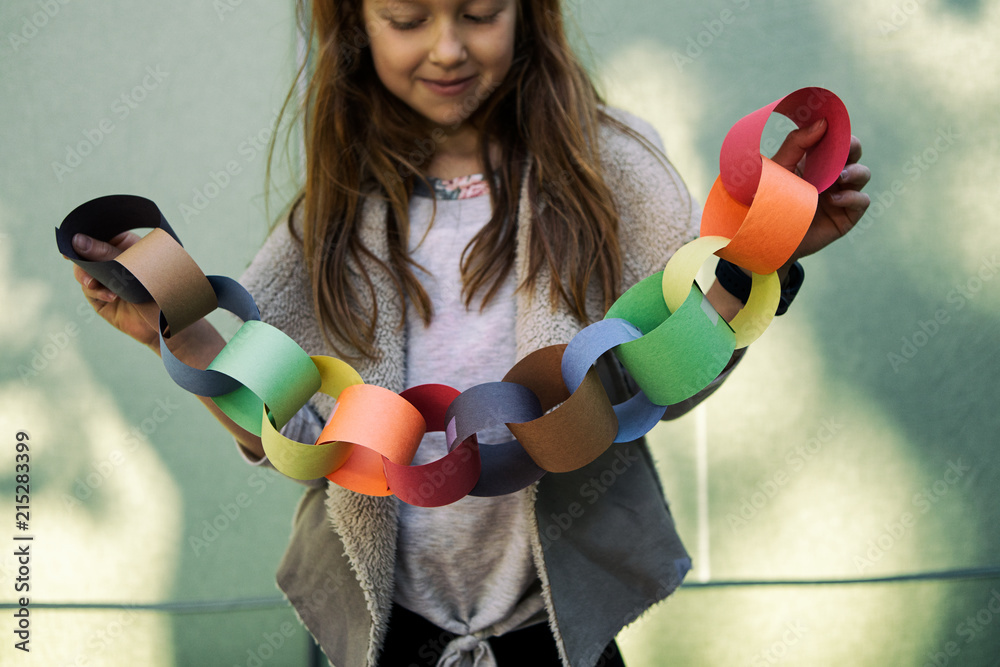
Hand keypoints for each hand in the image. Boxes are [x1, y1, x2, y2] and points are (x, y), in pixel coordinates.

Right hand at [70, 232, 161, 348]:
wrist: (173, 322)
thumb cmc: (162, 288)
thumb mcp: (136, 266)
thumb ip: (106, 254)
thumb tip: (77, 240)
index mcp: (126, 244)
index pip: (101, 232)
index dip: (85, 232)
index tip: (72, 235)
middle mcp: (113, 261)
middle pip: (86, 251)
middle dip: (80, 255)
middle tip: (71, 256)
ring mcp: (106, 280)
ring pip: (83, 271)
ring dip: (85, 275)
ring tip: (92, 281)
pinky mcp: (102, 299)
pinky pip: (90, 290)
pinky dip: (97, 292)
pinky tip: (112, 296)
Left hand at [772, 119, 871, 266]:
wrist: (766, 239)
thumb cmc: (767, 202)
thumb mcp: (778, 169)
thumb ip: (796, 144)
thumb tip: (822, 123)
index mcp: (816, 160)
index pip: (836, 138)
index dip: (840, 130)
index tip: (835, 124)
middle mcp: (831, 175)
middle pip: (854, 152)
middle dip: (852, 147)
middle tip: (843, 149)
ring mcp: (841, 194)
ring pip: (863, 173)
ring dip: (854, 172)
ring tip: (837, 178)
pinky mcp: (846, 216)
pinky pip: (862, 201)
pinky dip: (852, 197)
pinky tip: (833, 200)